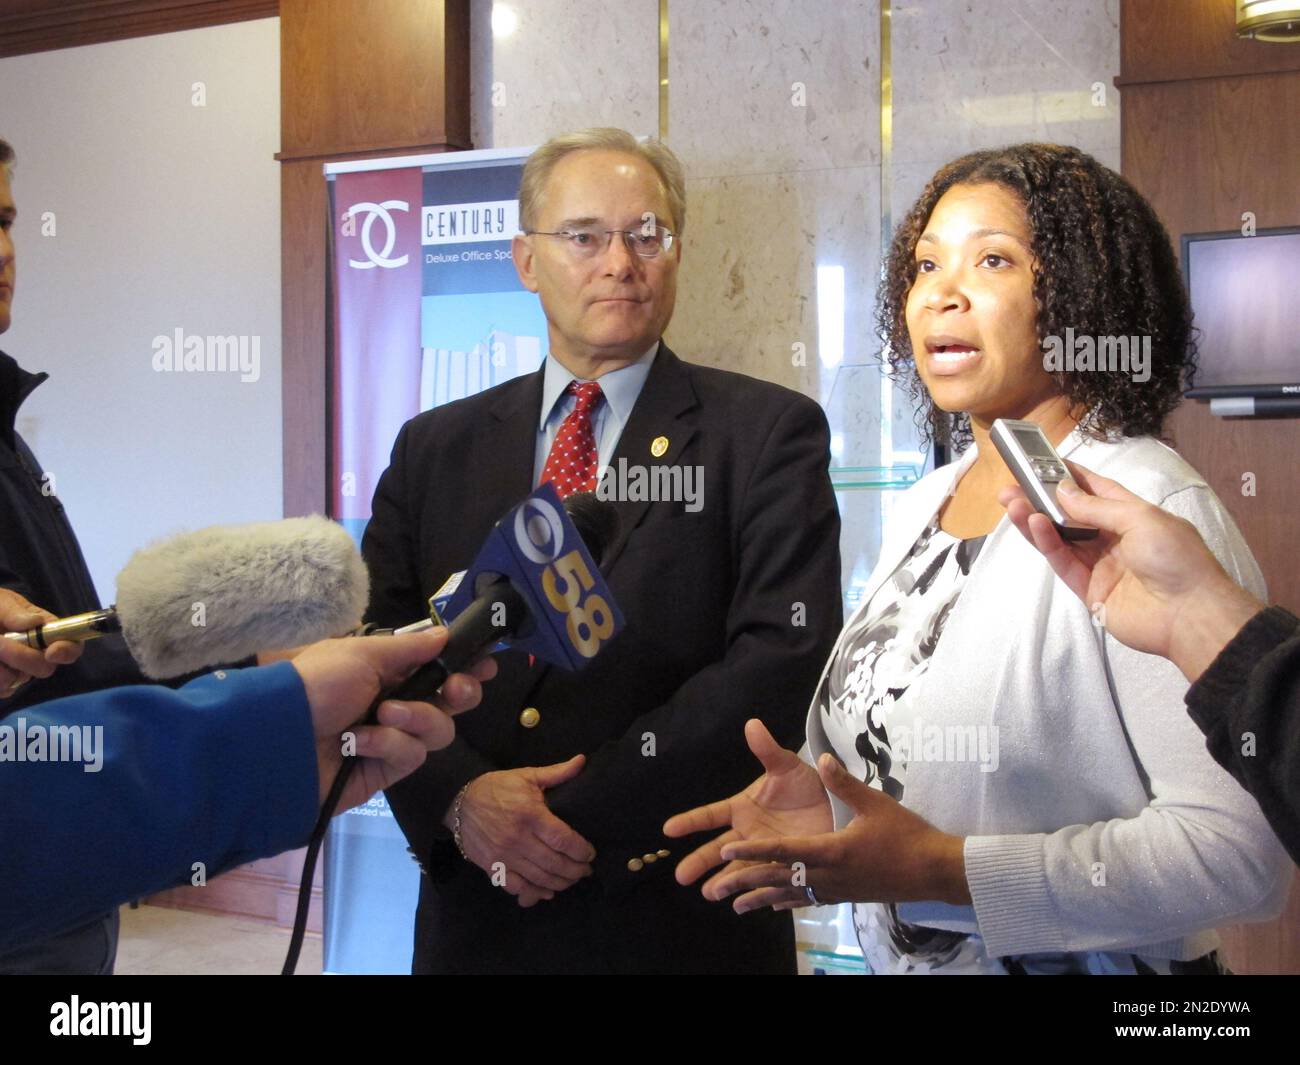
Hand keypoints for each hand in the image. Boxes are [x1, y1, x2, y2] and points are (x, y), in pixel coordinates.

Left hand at [0, 588, 83, 698]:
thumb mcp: (3, 603)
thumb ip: (16, 612)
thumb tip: (35, 621)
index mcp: (48, 633)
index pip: (72, 647)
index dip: (67, 651)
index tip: (51, 651)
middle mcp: (39, 656)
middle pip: (44, 668)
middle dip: (22, 657)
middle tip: (0, 642)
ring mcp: (21, 673)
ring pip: (17, 680)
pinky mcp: (5, 686)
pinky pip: (2, 689)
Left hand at [292, 628, 495, 811]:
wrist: (278, 739)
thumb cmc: (318, 684)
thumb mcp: (363, 655)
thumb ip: (411, 648)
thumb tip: (446, 634)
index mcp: (389, 670)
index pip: (438, 667)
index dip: (466, 666)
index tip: (485, 665)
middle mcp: (396, 701)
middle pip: (451, 701)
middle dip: (458, 693)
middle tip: (451, 690)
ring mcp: (392, 738)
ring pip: (438, 730)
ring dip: (415, 719)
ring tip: (382, 716)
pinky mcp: (386, 770)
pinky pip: (411, 754)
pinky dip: (388, 744)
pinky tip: (359, 743)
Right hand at [454, 758, 595, 907]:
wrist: (459, 801)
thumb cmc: (497, 787)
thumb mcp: (527, 776)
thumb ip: (557, 773)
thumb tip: (582, 761)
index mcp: (530, 814)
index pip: (562, 839)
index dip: (581, 850)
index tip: (590, 854)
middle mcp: (518, 838)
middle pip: (554, 863)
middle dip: (575, 870)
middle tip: (586, 870)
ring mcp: (504, 855)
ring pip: (539, 877)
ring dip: (560, 882)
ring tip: (572, 879)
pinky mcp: (491, 866)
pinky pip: (516, 886)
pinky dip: (534, 892)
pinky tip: (547, 891)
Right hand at [663, 718, 831, 901]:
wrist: (838, 806)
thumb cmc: (808, 783)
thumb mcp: (787, 767)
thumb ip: (768, 750)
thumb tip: (752, 723)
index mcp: (743, 808)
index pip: (711, 815)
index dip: (690, 821)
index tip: (669, 829)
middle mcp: (748, 833)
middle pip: (718, 849)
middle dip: (700, 861)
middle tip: (682, 877)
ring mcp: (764, 852)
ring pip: (739, 869)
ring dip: (725, 881)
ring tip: (711, 894)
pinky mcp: (782, 867)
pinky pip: (765, 882)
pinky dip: (755, 894)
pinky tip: (743, 904)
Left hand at [707, 753, 968, 912]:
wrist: (935, 871)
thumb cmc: (906, 835)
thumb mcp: (875, 803)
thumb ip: (844, 783)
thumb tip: (822, 758)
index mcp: (830, 851)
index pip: (782, 852)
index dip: (751, 851)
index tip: (725, 853)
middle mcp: (828, 876)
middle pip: (778, 879)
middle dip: (745, 883)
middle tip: (715, 889)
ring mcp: (837, 890)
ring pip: (791, 896)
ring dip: (761, 899)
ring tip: (736, 907)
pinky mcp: (847, 896)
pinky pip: (810, 901)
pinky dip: (789, 902)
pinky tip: (777, 905)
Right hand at [998, 463, 1263, 680]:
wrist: (1190, 615)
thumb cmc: (1175, 557)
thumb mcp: (1141, 519)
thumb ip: (1097, 507)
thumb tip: (1062, 491)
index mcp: (1134, 516)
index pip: (1097, 491)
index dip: (1071, 476)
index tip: (1042, 462)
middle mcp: (1114, 538)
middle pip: (1071, 515)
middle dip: (1042, 500)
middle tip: (1011, 487)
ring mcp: (1100, 564)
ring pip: (1061, 538)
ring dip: (1036, 519)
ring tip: (1011, 502)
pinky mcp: (1088, 589)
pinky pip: (1063, 562)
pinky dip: (1048, 543)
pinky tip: (1034, 524)